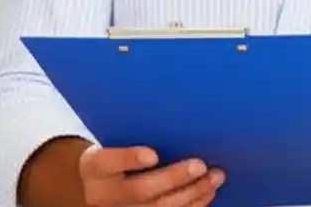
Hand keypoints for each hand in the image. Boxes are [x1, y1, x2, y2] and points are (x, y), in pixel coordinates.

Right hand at [78, 144, 224, 205]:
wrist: (97, 189)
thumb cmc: (111, 157)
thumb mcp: (109, 143)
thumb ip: (130, 135)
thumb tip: (171, 112)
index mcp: (95, 167)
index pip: (108, 162)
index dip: (129, 159)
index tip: (152, 154)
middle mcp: (106, 195)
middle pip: (139, 190)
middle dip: (172, 179)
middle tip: (199, 165)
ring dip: (192, 193)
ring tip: (214, 177)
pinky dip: (193, 205)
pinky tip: (208, 192)